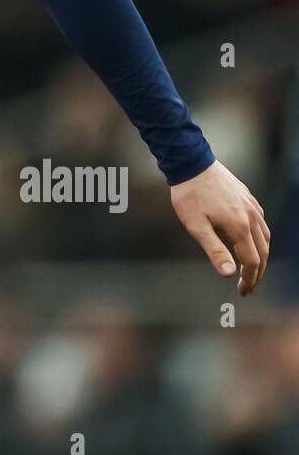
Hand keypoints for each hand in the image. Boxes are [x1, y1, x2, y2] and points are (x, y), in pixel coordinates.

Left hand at [170, 159, 268, 295]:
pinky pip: (261, 223)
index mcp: (239, 226)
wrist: (192, 163)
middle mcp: (251, 216)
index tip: (242, 292)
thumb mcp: (196, 226)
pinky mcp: (248, 198)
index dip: (249, 279)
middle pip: (263, 252)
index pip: (252, 261)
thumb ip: (214, 250)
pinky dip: (260, 239)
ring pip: (265, 237)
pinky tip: (252, 242)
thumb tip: (228, 274)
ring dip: (261, 256)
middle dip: (257, 273)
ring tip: (252, 270)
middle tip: (248, 287)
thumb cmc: (189, 195)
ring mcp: (252, 206)